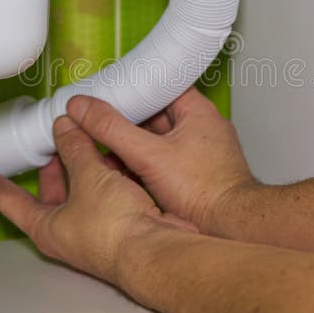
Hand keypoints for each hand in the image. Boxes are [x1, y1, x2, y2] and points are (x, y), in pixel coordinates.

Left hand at [0, 116, 196, 284]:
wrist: (155, 249)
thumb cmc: (115, 231)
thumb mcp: (89, 178)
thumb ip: (76, 149)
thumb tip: (65, 128)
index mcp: (46, 226)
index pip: (8, 200)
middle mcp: (67, 229)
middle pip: (52, 190)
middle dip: (54, 162)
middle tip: (50, 138)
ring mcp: (94, 226)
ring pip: (84, 186)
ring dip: (87, 162)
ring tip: (88, 134)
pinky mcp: (119, 221)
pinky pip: (108, 189)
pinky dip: (110, 170)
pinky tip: (118, 152)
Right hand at [65, 87, 256, 234]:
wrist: (231, 228)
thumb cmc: (204, 190)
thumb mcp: (149, 156)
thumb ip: (112, 130)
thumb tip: (82, 108)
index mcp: (197, 112)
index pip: (160, 84)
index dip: (132, 86)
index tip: (106, 88)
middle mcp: (202, 128)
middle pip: (155, 113)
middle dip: (126, 118)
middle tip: (97, 117)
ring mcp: (200, 152)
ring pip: (158, 139)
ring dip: (132, 143)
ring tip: (102, 144)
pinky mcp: (196, 174)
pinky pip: (164, 159)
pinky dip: (143, 162)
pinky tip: (122, 172)